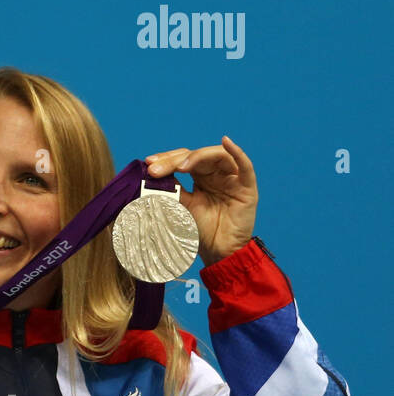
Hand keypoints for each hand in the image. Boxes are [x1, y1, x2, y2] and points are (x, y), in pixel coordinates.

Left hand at [144, 136, 257, 263]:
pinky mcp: (247, 187)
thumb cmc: (200, 231)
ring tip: (180, 166)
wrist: (218, 252)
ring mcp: (232, 179)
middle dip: (174, 160)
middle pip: (196, 156)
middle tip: (155, 169)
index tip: (148, 164)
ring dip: (196, 157)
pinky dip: (237, 152)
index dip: (166, 160)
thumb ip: (170, 190)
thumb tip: (151, 174)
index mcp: (200, 178)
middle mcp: (216, 175)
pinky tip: (226, 142)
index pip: (183, 161)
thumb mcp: (179, 206)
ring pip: (216, 156)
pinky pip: (246, 166)